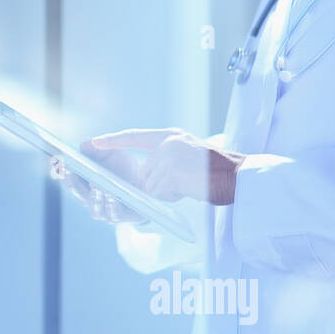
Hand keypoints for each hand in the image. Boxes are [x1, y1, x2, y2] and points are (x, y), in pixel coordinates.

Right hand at [51, 157, 147, 225]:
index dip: (64, 173)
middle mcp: (92, 201)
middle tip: (70, 173)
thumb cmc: (124, 168)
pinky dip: (111, 205)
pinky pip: (114, 214)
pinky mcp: (124, 217)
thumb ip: (98, 149)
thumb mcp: (111, 153)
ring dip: (94, 196)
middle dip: (73, 183)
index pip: (69, 181)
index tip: (61, 164)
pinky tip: (111, 195)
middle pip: (78, 194)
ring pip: (95, 208)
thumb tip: (84, 146)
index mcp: (85, 185)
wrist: (147, 181)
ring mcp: (106, 211)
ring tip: (95, 185)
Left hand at [85, 128, 244, 204]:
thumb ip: (165, 159)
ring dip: (166, 192)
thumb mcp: (188, 155)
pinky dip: (173, 197)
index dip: (113, 140)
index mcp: (171, 136)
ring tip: (189, 185)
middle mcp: (168, 143)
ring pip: (150, 185)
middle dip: (158, 185)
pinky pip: (160, 194)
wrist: (240, 177)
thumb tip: (142, 178)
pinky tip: (190, 189)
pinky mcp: (172, 172)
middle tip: (183, 183)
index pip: (135, 136)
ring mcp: (169, 157)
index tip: (94, 141)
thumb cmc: (217, 172)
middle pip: (143, 173)